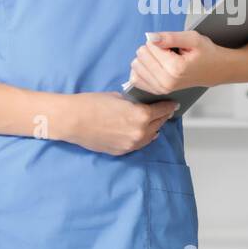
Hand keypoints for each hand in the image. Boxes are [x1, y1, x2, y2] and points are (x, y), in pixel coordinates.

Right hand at [60, 91, 179, 155]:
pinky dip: (143, 137)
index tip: (173, 103)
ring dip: (154, 127)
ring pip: (151, 136)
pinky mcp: (122, 151)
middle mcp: (140, 132)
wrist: (73, 120)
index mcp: (141, 115)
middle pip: (159, 123)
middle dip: (163, 115)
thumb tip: (141, 104)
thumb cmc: (92, 104)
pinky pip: (139, 144)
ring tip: (154, 120)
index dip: (169, 105)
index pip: (163, 110)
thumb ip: (134, 103)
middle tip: (165, 110)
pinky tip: (142, 131)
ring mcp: (131, 144)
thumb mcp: (118, 97)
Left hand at [126, 30, 223, 96]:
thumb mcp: (192, 38)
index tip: (172, 46)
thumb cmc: (205, 54)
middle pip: (141, 55)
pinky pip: (136, 78)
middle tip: (168, 52)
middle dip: (152, 49)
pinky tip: (154, 66)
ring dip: (147, 59)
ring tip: (164, 59)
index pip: (150, 45)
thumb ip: (170, 37)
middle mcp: (166, 81)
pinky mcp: (157, 91)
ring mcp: (161, 88)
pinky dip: (142, 69)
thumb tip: (150, 37)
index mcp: (175, 68)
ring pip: (137, 65)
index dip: (160, 41)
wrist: (214, 70)